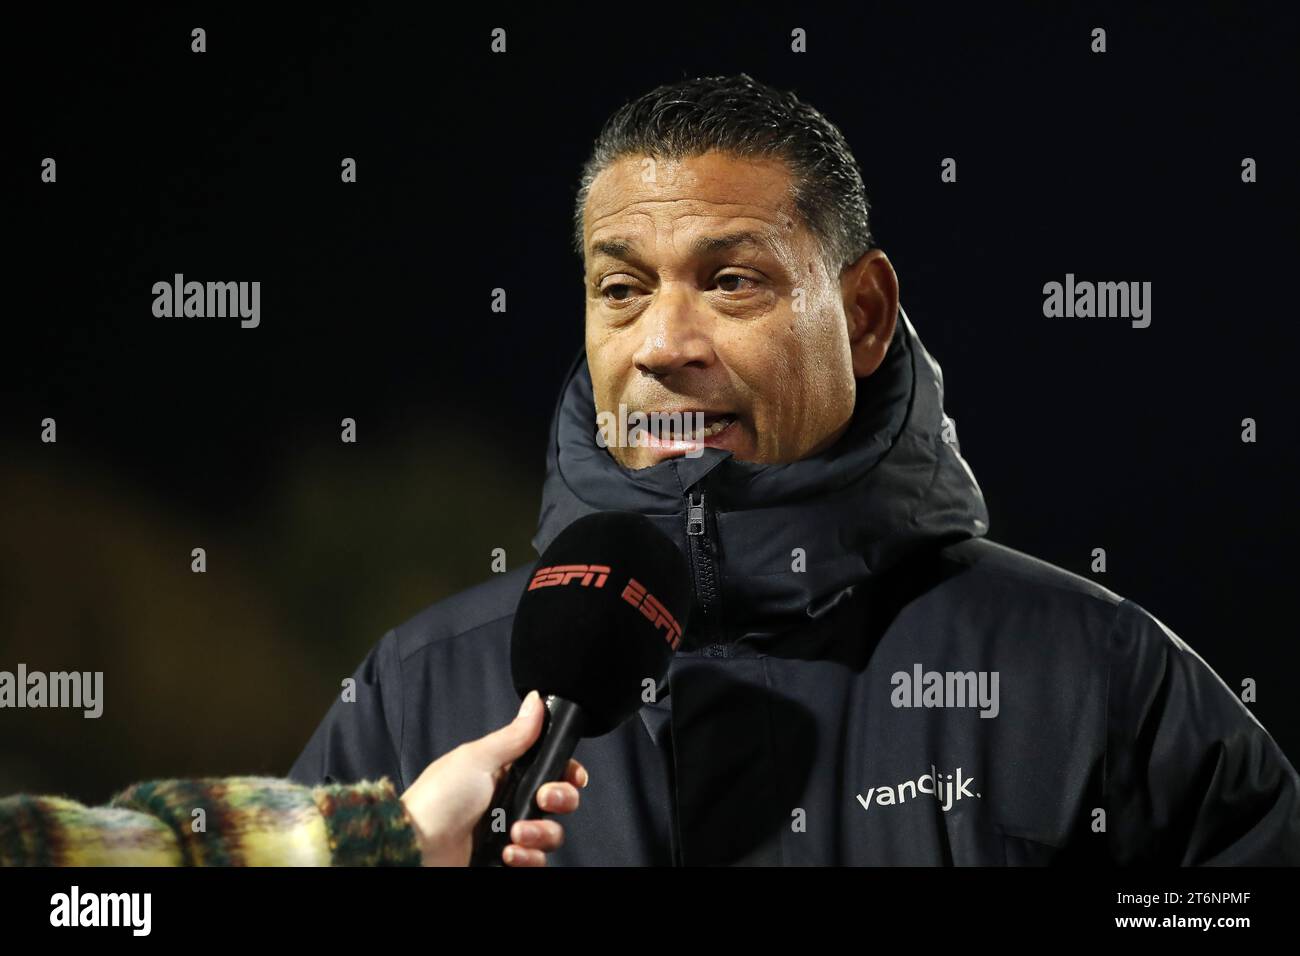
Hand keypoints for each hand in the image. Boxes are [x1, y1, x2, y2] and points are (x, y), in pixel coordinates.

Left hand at [398, 690, 588, 865]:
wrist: (415, 847)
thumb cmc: (438, 799)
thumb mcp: (477, 759)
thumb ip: (514, 735)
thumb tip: (536, 701)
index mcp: (506, 774)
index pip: (550, 770)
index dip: (567, 773)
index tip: (573, 775)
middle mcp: (511, 803)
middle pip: (559, 801)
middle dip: (560, 800)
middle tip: (543, 800)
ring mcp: (509, 834)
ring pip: (551, 834)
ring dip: (540, 834)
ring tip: (515, 834)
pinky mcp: (506, 860)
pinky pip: (536, 862)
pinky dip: (528, 858)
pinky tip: (508, 853)